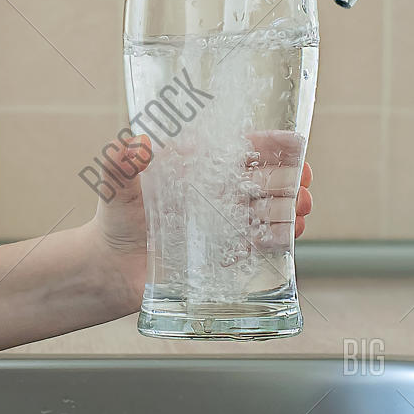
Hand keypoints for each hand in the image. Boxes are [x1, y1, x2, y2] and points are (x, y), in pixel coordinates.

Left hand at [84, 133, 314, 314]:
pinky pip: (261, 242)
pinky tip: (289, 236)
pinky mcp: (226, 252)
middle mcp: (216, 192)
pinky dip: (280, 238)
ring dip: (290, 208)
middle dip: (290, 178)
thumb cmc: (114, 219)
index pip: (242, 148)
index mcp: (198, 166)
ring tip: (301, 210)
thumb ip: (121, 164)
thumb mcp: (116, 187)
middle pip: (266, 179)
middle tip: (302, 185)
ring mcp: (224, 222)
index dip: (271, 145)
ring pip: (270, 209)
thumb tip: (135, 145)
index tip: (295, 144)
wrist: (111, 269)